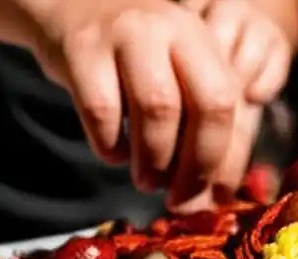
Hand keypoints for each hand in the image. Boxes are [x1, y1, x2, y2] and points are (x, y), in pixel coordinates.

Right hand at [26, 0, 244, 210]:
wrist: (67, 5)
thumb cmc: (131, 57)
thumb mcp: (174, 75)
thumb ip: (198, 129)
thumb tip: (211, 200)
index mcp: (203, 39)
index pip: (230, 102)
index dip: (225, 157)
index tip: (214, 196)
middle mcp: (171, 29)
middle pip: (206, 104)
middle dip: (197, 163)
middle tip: (180, 197)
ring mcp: (126, 34)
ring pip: (157, 108)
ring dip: (154, 160)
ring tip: (146, 179)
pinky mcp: (81, 49)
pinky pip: (103, 111)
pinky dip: (111, 145)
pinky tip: (113, 153)